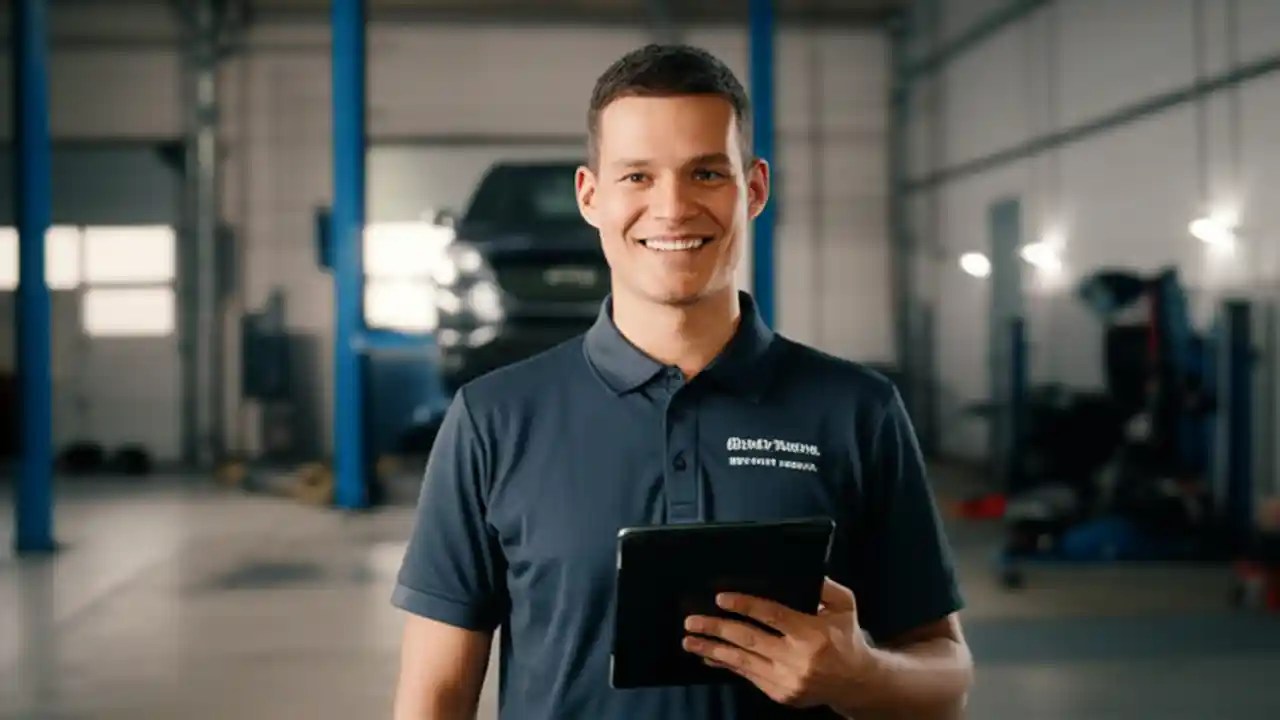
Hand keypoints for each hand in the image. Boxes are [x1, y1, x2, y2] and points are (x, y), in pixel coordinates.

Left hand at [682, 577, 877, 708]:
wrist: (856, 682)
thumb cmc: (846, 637)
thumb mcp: (844, 605)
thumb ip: (825, 586)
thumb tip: (801, 570)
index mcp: (813, 634)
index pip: (773, 616)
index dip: (745, 606)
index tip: (721, 598)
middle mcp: (798, 659)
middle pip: (749, 640)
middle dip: (717, 629)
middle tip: (692, 621)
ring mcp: (787, 680)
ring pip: (742, 662)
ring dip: (712, 651)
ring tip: (689, 642)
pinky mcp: (781, 694)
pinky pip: (748, 676)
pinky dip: (727, 665)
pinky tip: (709, 657)